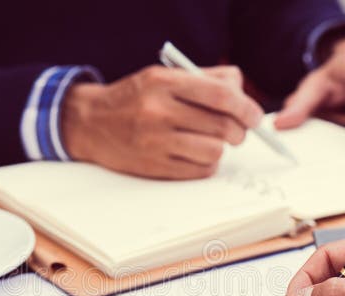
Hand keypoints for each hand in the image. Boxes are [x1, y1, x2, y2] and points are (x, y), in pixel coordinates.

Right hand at [60, 65, 262, 179]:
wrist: (90, 122)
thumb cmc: (135, 97)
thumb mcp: (164, 76)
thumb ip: (205, 78)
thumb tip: (243, 95)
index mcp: (164, 82)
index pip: (220, 96)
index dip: (246, 108)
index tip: (254, 117)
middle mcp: (158, 111)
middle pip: (221, 126)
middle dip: (238, 131)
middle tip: (237, 132)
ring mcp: (155, 142)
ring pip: (214, 151)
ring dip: (221, 149)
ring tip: (211, 142)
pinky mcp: (153, 166)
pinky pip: (198, 170)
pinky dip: (206, 164)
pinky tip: (197, 155)